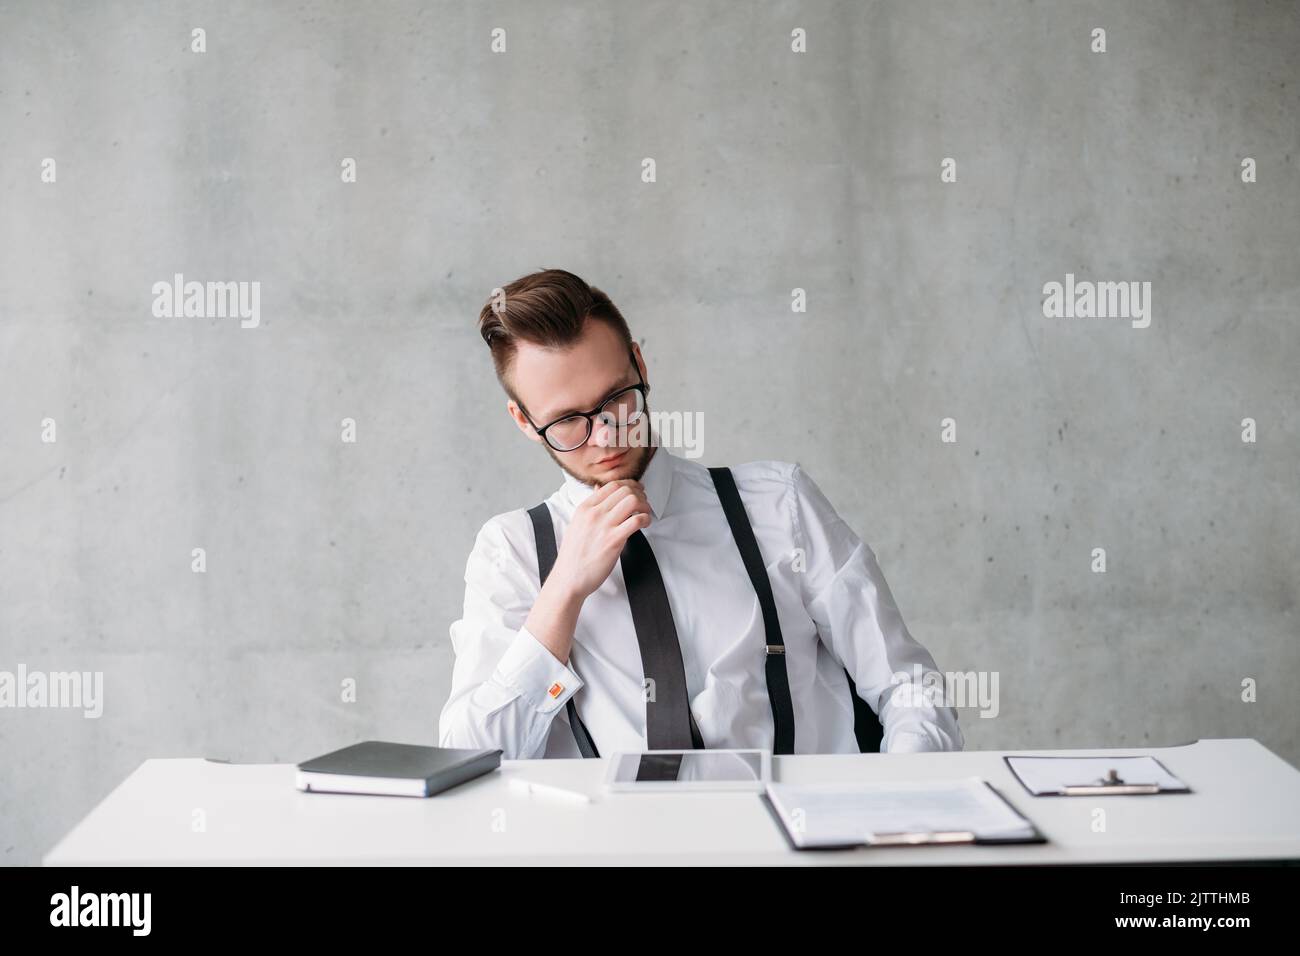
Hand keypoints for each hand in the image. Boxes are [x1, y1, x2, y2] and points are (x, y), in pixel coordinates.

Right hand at [549, 479, 651, 600]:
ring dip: (644, 506)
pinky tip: (645, 525)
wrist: (569, 578)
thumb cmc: (573, 556)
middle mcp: (594, 513)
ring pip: (632, 501)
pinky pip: (636, 520)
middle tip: (644, 504)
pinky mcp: (614, 540)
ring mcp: (604, 526)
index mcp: (584, 508)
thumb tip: (598, 489)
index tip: (636, 491)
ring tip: (645, 514)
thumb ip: (589, 507)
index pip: (611, 485)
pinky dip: (646, 519)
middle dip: (639, 494)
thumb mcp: (576, 524)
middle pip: (625, 490)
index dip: (629, 486)